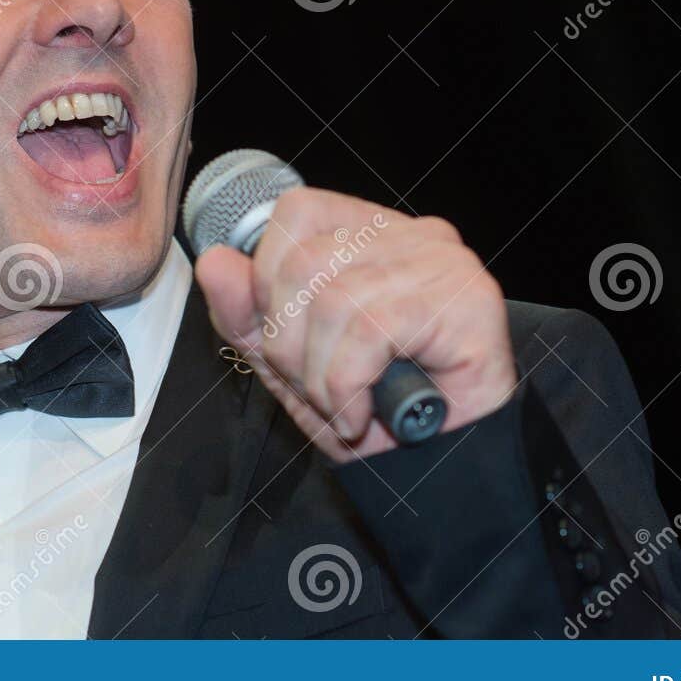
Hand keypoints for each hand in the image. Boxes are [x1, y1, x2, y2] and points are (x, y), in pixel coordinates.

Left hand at [193, 187, 516, 461]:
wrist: (442, 469)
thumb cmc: (377, 414)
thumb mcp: (291, 364)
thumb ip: (247, 315)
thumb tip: (213, 262)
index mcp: (370, 234)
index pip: (297, 212)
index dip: (267, 279)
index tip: (279, 339)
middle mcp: (411, 234)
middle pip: (305, 261)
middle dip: (288, 343)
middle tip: (315, 389)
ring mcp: (442, 262)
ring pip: (334, 300)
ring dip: (321, 375)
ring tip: (343, 407)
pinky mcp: (466, 299)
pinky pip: (370, 331)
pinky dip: (349, 386)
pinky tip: (364, 415)